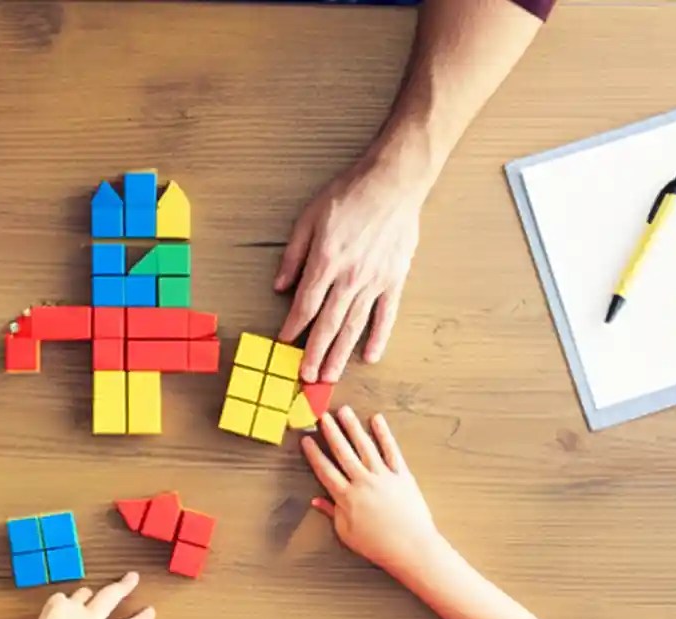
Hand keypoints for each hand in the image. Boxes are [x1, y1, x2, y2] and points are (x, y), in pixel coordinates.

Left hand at [12, 572, 155, 618]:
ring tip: (88, 597)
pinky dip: (64, 603)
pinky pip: (63, 598)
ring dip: (89, 595)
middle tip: (133, 576)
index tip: (150, 610)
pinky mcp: (57, 605)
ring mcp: (76, 610)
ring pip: (86, 593)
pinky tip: (59, 612)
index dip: (143, 618)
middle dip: (125, 585)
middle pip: (113, 596)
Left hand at [275, 157, 422, 382]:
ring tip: (330, 376)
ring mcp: (375, 281)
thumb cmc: (349, 195)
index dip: (293, 327)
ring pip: (354, 326)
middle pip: (328, 324)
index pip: (305, 304)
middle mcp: (350, 277)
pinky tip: (369, 356)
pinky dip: (378, 337)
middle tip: (306, 378)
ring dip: (340, 354)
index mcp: (326, 261)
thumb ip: (293, 255)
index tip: (284, 343)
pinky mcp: (395, 280)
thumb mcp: (309, 218)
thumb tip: (280, 286)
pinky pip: (386, 316)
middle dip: (315, 354)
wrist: (393, 183)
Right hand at [302, 407, 442, 576]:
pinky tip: (377, 420)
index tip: (306, 440)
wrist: (411, 548)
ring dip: (353, 427)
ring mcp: (383, 476)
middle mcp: (363, 482)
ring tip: (344, 411)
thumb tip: (316, 500)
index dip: (314, 454)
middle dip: (331, 432)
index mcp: (347, 497)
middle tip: (322, 417)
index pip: (325, 470)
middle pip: (343, 452)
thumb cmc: (378, 545)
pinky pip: (391, 450)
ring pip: (364, 446)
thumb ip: (332, 512)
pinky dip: (384, 434)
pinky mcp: (402, 475)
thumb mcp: (347, 533)